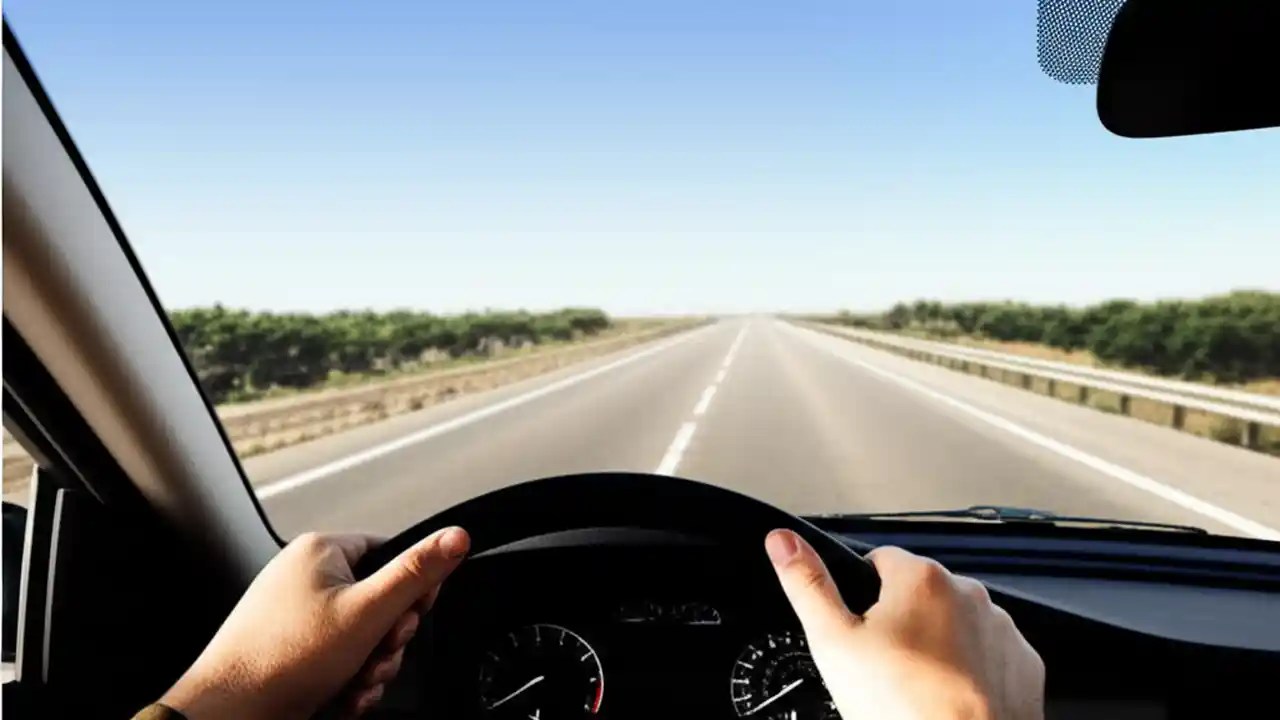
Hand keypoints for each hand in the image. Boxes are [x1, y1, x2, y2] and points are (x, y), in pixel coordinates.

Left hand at [160, 527, 469, 719]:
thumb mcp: (368, 612)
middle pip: (380, 601)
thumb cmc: (284, 658)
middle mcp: (305, 577)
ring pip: (362, 635)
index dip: (410, 590)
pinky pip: (338, 657)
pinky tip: (342, 695)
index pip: (391, 553)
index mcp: (321, 550)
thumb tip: (455, 537)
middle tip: (377, 654)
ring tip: (355, 682)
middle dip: (388, 639)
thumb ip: (416, 573)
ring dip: (371, 665)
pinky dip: (348, 679)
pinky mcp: (290, 648)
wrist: (232, 712)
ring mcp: (295, 614)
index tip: (410, 615)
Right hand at [765, 530, 1043, 719]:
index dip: (862, 597)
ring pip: (956, 626)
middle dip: (902, 623)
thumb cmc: (905, 709)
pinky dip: (972, 672)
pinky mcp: (1023, 664)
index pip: (879, 562)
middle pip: (919, 595)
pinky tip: (950, 699)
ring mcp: (1001, 629)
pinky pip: (990, 656)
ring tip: (918, 689)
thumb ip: (807, 584)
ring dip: (939, 646)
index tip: (861, 633)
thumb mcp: (833, 643)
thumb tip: (782, 541)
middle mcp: (969, 594)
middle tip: (885, 669)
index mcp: (921, 578)